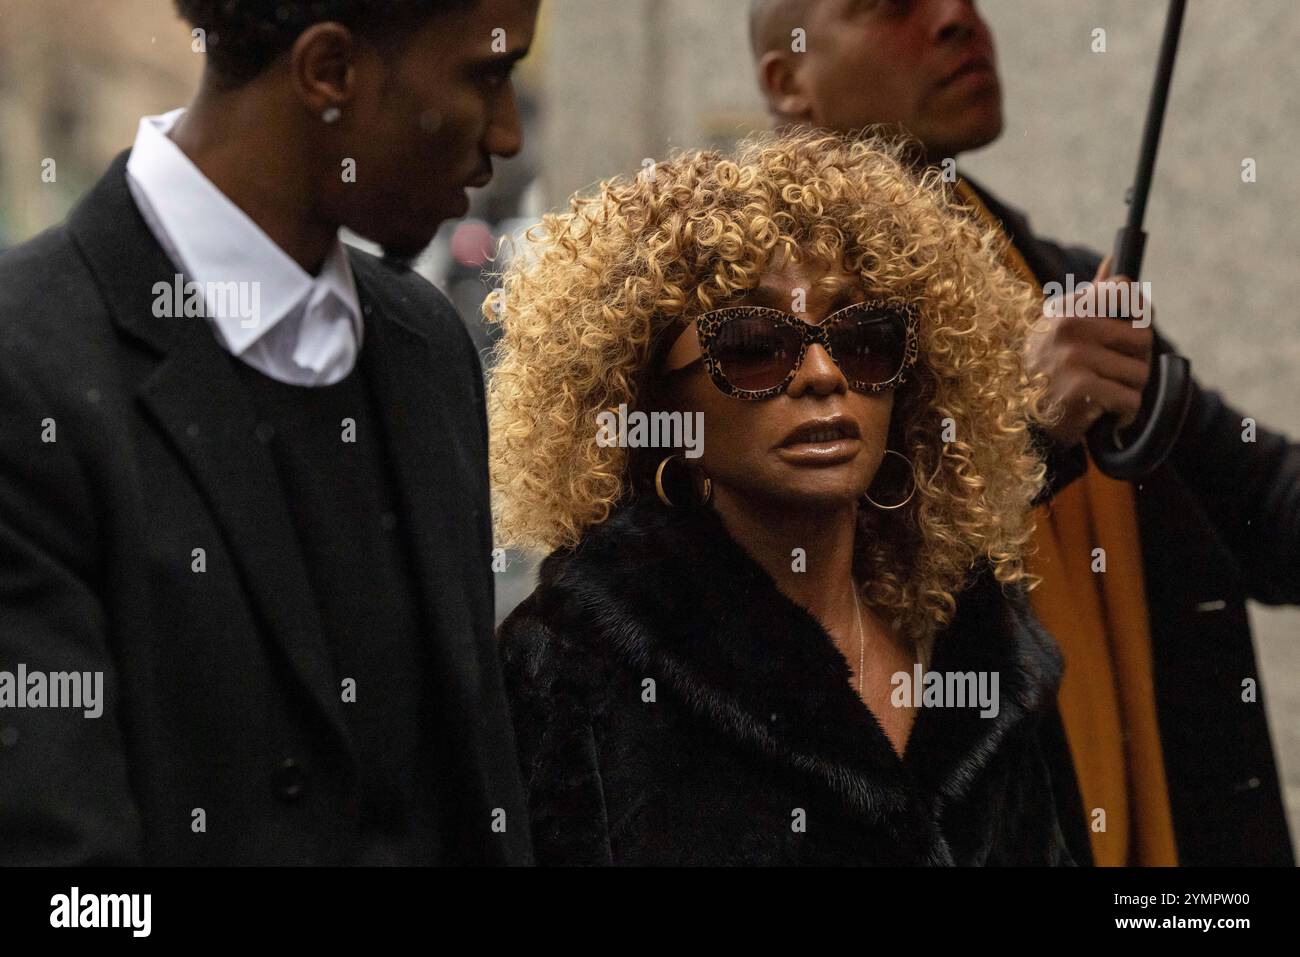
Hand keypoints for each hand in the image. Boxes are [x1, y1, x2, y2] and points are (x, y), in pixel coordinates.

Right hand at [1027, 255, 1154, 446]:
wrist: (1018, 419)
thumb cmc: (1048, 370)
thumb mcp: (1062, 326)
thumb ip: (1094, 295)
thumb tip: (1115, 257)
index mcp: (1068, 308)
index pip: (1124, 290)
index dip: (1140, 313)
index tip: (1131, 331)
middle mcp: (1069, 327)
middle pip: (1143, 337)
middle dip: (1137, 360)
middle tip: (1116, 373)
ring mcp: (1073, 357)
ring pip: (1140, 372)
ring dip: (1129, 390)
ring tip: (1105, 395)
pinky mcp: (1079, 389)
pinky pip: (1130, 400)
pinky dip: (1124, 413)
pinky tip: (1107, 414)